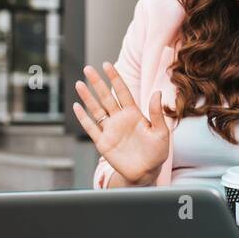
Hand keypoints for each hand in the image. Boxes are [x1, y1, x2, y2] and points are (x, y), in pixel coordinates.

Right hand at [72, 62, 169, 185]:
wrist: (146, 172)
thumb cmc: (156, 152)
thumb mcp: (161, 132)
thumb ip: (157, 113)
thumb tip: (157, 92)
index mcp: (134, 114)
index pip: (123, 92)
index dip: (115, 78)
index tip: (107, 65)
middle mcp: (120, 119)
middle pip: (106, 97)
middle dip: (97, 83)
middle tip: (88, 69)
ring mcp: (110, 130)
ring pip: (96, 110)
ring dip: (87, 97)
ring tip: (79, 84)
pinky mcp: (103, 142)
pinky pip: (91, 128)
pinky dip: (83, 118)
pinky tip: (77, 107)